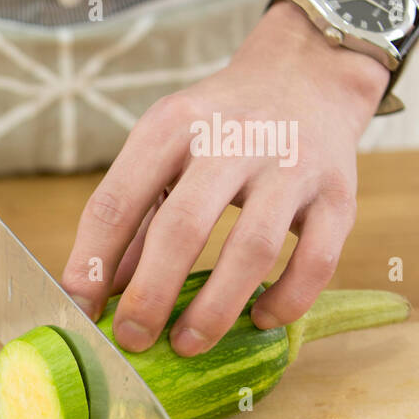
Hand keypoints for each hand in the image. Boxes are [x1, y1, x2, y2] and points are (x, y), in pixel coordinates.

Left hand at [61, 1, 388, 355]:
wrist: (306, 75)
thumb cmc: (216, 126)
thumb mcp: (163, 149)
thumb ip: (133, 217)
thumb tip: (97, 293)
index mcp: (171, 126)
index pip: (116, 201)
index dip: (92, 262)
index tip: (79, 310)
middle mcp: (231, 138)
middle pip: (182, 227)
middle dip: (150, 294)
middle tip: (132, 340)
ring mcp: (290, 164)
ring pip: (251, 248)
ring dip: (215, 308)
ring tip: (187, 343)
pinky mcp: (339, 192)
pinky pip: (316, 259)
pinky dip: (287, 299)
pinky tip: (260, 319)